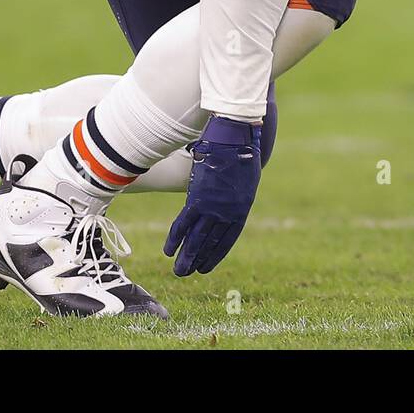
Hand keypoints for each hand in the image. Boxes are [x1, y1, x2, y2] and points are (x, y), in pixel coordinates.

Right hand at [164, 116, 261, 275]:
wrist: (235, 139)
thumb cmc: (242, 152)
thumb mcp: (244, 178)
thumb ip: (234, 193)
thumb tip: (225, 197)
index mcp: (241, 208)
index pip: (227, 239)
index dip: (216, 254)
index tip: (205, 266)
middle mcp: (227, 213)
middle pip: (210, 242)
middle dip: (198, 259)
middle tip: (188, 273)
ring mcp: (212, 207)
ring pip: (196, 238)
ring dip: (186, 256)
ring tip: (179, 271)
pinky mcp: (198, 199)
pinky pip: (183, 224)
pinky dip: (175, 238)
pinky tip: (169, 251)